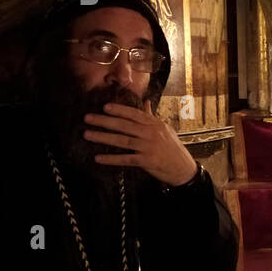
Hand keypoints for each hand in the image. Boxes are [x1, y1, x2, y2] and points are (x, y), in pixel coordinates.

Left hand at [83, 100, 197, 186]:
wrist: (183, 168)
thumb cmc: (173, 148)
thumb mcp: (165, 129)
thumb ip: (151, 116)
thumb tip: (146, 101)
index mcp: (155, 124)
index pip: (134, 114)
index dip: (119, 110)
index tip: (105, 107)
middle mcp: (151, 133)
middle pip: (124, 125)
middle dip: (104, 121)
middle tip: (87, 118)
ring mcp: (149, 147)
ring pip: (122, 140)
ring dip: (103, 137)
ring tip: (87, 135)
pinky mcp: (146, 161)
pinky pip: (125, 159)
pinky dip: (111, 159)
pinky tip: (98, 158)